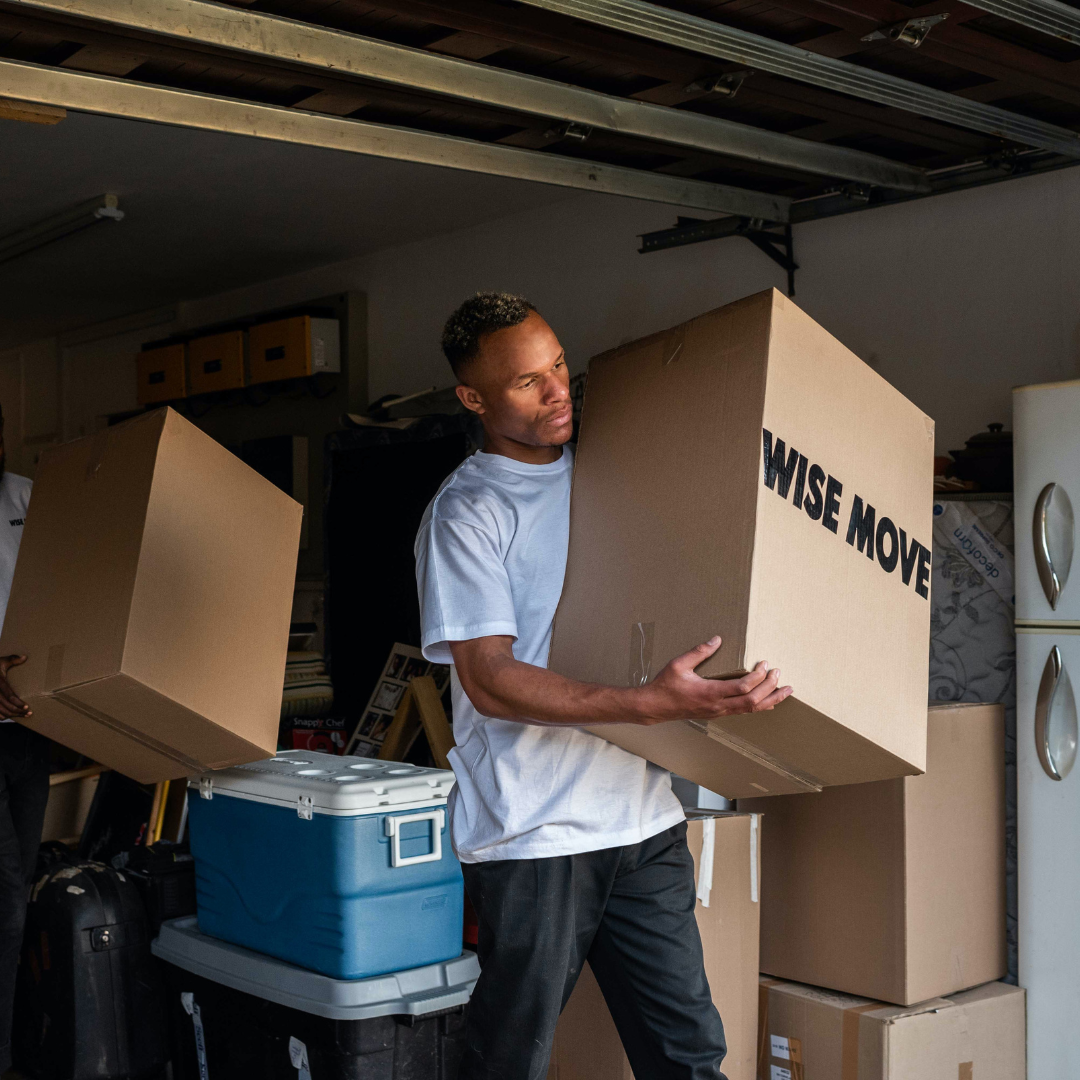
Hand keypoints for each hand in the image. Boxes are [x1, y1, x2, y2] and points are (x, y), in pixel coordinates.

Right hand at [0, 655, 29, 719]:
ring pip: (0, 712)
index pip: (9, 696)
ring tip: (23, 715)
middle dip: (18, 711)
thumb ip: (12, 659)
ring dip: (11, 715)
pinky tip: (9, 716)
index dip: (18, 703)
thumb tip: (24, 657)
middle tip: (29, 713)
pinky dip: (1, 716)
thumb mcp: (1, 661)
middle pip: (6, 706)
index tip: (27, 707)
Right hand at [638, 637, 791, 725]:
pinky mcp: (718, 713)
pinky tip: (769, 702)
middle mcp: (718, 706)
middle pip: (752, 701)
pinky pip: (744, 712)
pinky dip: (760, 706)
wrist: (655, 707)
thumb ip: (699, 651)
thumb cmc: (666, 685)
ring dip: (770, 699)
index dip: (757, 677)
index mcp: (710, 692)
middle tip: (778, 672)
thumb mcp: (679, 664)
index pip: (742, 688)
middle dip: (769, 687)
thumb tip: (717, 639)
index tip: (764, 664)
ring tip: (786, 691)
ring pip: (751, 710)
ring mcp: (719, 712)